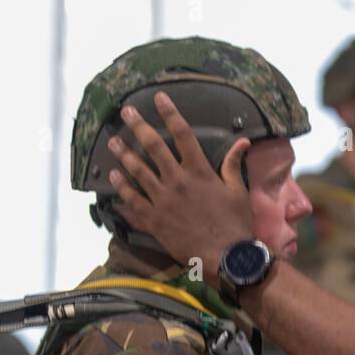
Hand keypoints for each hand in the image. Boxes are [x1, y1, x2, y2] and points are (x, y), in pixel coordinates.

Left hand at [105, 93, 253, 284]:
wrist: (227, 257)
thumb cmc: (236, 224)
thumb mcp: (238, 191)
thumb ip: (234, 165)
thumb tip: (242, 142)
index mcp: (199, 171)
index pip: (182, 134)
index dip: (170, 113)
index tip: (158, 98)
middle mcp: (178, 180)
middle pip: (153, 146)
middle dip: (138, 126)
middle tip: (126, 112)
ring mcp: (163, 200)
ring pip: (137, 171)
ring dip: (124, 154)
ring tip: (113, 142)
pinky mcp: (154, 220)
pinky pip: (133, 200)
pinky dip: (121, 188)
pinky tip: (112, 177)